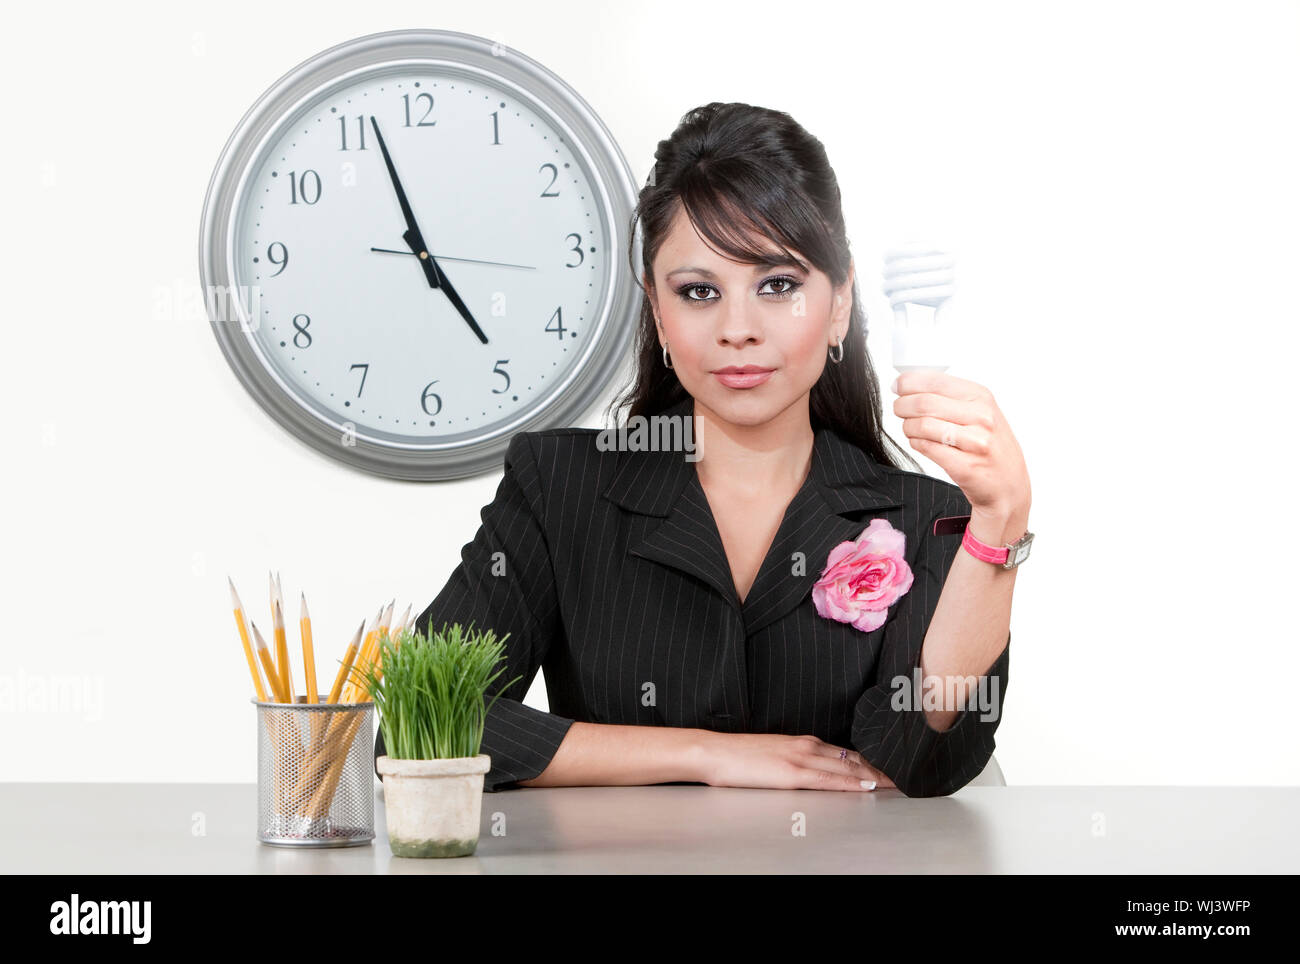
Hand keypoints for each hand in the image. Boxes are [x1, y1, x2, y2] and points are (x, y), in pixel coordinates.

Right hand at [696, 732, 894, 790]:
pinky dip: (852, 784)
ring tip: (897, 783)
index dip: (871, 761)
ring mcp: (801, 759)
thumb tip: (811, 769)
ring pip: (848, 768)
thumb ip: (794, 759)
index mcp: (803, 742)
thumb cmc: (738, 756)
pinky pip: (829, 781)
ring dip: (875, 776)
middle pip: (854, 758)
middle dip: (881, 768)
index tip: (890, 768)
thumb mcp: (772, 753)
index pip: (846, 752)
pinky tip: (868, 787)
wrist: (715, 752)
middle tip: (905, 776)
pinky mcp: (792, 774)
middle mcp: (807, 746)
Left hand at [891, 370, 1030, 524]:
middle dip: (902, 406)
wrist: (1009, 484)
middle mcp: (982, 417)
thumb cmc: (989, 444)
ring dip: (908, 426)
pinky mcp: (966, 466)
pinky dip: (915, 443)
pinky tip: (920, 442)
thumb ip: (949, 397)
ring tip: (911, 429)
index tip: (898, 387)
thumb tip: (908, 383)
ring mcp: (975, 442)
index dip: (907, 383)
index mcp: (981, 397)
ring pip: (922, 425)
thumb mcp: (979, 412)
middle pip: (923, 403)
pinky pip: (926, 448)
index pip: (934, 381)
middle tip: (899, 409)